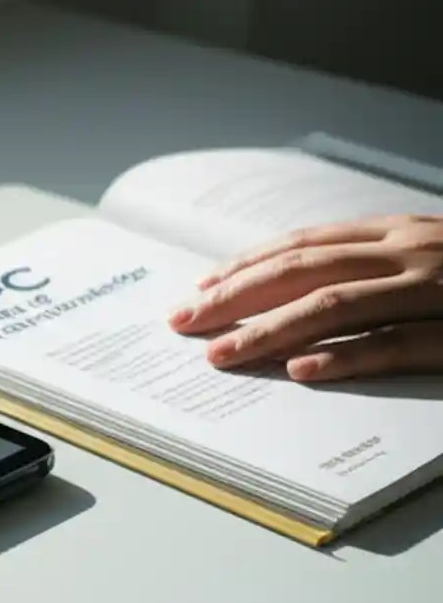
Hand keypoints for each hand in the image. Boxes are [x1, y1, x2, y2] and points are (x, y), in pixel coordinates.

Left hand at [168, 214, 442, 381]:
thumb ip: (378, 265)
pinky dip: (341, 356)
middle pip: (303, 271)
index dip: (247, 266)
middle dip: (235, 296)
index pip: (306, 246)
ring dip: (268, 329)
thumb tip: (304, 290)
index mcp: (400, 233)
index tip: (201, 288)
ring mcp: (433, 290)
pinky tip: (297, 368)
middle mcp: (410, 253)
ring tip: (221, 352)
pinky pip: (391, 344)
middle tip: (185, 320)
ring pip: (333, 305)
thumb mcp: (437, 255)